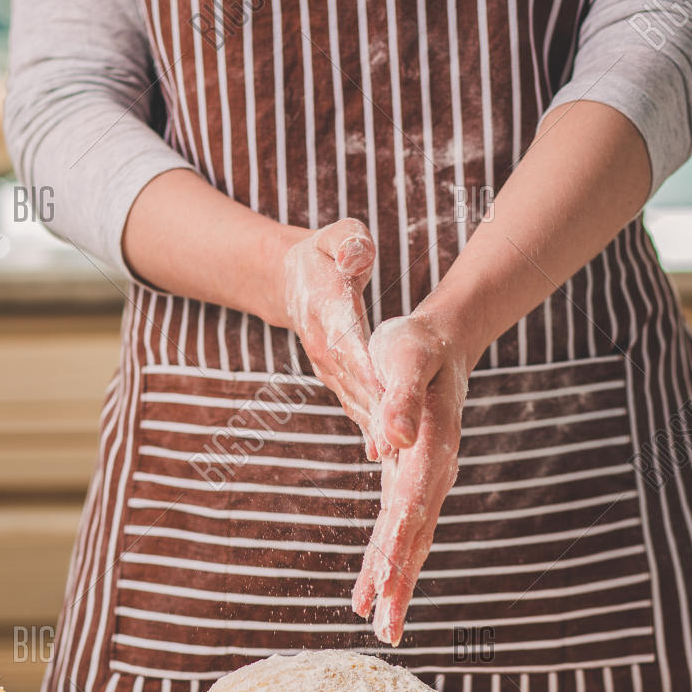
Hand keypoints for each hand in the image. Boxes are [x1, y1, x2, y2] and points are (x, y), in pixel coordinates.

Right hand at [281, 218, 391, 459]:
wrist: (291, 283)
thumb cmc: (323, 254)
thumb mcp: (336, 234)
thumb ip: (349, 242)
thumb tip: (358, 258)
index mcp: (325, 309)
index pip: (346, 338)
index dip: (365, 365)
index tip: (384, 390)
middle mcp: (322, 346)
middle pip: (352, 380)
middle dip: (375, 409)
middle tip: (400, 438)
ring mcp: (326, 367)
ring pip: (354, 399)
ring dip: (375, 428)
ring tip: (400, 456)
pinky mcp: (334, 380)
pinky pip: (354, 405)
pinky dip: (370, 429)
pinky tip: (388, 457)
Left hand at [350, 312, 470, 643]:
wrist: (437, 342)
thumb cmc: (415, 346)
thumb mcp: (405, 358)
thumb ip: (399, 400)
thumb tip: (386, 442)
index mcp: (433, 447)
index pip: (412, 506)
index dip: (398, 546)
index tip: (386, 584)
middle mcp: (434, 473)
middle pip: (416, 537)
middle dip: (400, 584)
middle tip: (387, 631)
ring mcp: (425, 483)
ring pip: (409, 542)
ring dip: (394, 584)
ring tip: (380, 626)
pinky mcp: (411, 484)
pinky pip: (398, 531)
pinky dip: (384, 562)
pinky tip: (367, 591)